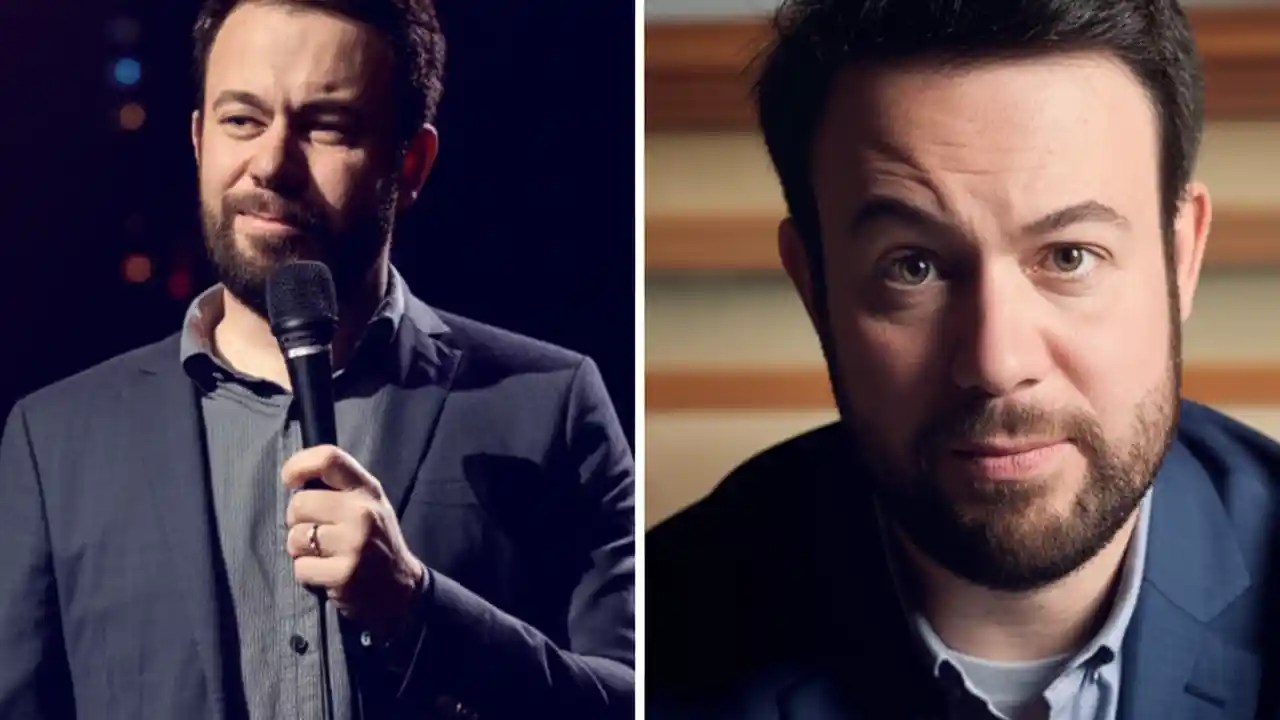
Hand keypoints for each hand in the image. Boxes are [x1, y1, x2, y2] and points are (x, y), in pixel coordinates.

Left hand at [282, 445, 425, 636]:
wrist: (402, 587)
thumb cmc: (377, 541)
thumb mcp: (370, 504)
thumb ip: (340, 488)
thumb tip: (296, 479)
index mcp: (367, 489)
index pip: (328, 459)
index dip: (299, 464)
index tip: (290, 480)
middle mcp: (362, 512)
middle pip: (299, 504)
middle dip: (297, 521)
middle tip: (316, 532)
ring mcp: (353, 544)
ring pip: (295, 538)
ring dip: (301, 549)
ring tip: (324, 554)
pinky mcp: (343, 574)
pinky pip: (301, 568)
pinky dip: (308, 573)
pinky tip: (327, 572)